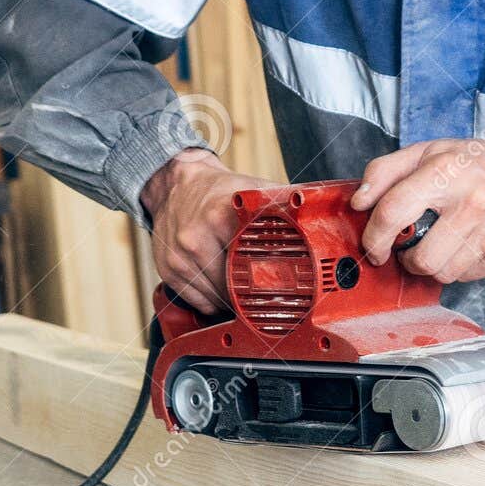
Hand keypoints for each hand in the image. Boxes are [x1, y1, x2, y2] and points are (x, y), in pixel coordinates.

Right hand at [141, 149, 273, 313]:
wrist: (175, 184)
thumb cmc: (218, 190)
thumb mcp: (252, 189)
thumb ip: (282, 205)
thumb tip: (317, 218)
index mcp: (219, 218)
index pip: (249, 265)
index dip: (268, 282)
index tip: (281, 290)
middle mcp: (194, 239)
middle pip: (232, 287)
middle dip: (251, 295)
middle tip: (266, 294)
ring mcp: (178, 257)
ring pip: (215, 299)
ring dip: (232, 301)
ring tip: (242, 289)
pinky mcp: (167, 269)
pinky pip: (197, 300)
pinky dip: (213, 300)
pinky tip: (221, 288)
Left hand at [350, 134, 484, 283]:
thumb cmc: (471, 163)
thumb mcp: (425, 152)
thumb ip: (384, 172)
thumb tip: (359, 202)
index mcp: (446, 172)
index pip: (394, 213)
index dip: (374, 237)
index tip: (374, 247)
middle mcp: (474, 201)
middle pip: (422, 258)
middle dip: (407, 259)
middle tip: (410, 246)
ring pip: (443, 274)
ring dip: (431, 264)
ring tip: (437, 243)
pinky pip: (466, 277)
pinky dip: (456, 266)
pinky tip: (461, 244)